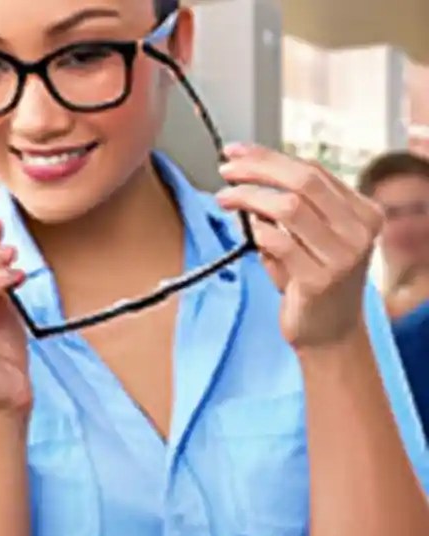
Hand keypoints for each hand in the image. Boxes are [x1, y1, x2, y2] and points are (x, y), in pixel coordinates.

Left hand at [216, 143, 383, 348]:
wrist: (328, 333)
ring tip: (224, 198)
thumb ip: (291, 207)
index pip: (314, 170)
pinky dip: (256, 231)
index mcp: (363, 212)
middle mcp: (359, 231)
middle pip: (303, 181)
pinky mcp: (319, 280)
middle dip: (258, 169)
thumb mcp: (310, 237)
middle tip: (225, 168)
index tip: (236, 152)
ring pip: (288, 207)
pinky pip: (277, 241)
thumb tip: (246, 174)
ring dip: (249, 197)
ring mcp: (342, 256)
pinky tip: (246, 231)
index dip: (270, 157)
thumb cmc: (312, 280)